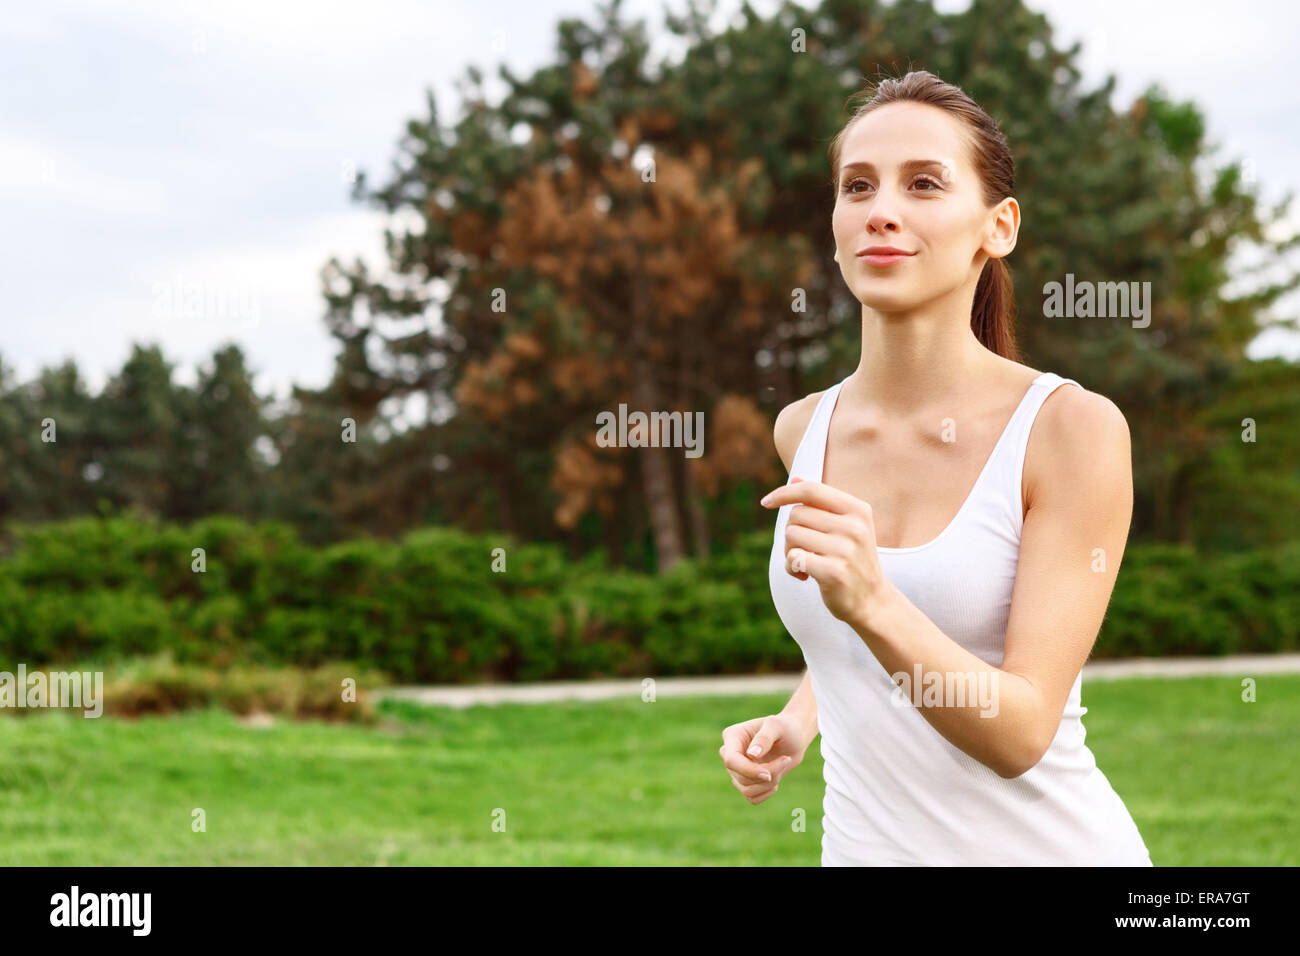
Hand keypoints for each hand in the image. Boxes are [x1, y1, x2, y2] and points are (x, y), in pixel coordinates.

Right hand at [719, 713, 809, 804]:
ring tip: (783, 765)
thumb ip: (765, 738)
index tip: (769, 774)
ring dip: (770, 783)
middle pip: (741, 777)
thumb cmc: (785, 728)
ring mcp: (736, 770)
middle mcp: (729, 754)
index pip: (731, 760)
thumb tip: (751, 755)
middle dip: (767, 774)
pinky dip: (767, 792)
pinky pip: (752, 798)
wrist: (794, 738)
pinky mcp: (745, 782)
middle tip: (786, 760)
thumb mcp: (777, 726)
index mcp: (732, 736)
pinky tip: (777, 777)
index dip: (749, 770)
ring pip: (747, 790)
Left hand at [760, 476, 889, 626]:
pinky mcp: (834, 572)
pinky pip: (793, 558)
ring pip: (791, 535)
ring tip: (806, 563)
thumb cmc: (852, 560)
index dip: (784, 492)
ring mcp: (846, 549)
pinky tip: (804, 576)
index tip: (766, 502)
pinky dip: (791, 568)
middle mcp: (855, 527)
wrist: (871, 601)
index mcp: (858, 510)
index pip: (812, 489)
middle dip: (791, 532)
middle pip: (796, 514)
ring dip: (789, 551)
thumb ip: (821, 503)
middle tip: (804, 549)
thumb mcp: (845, 527)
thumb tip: (794, 478)